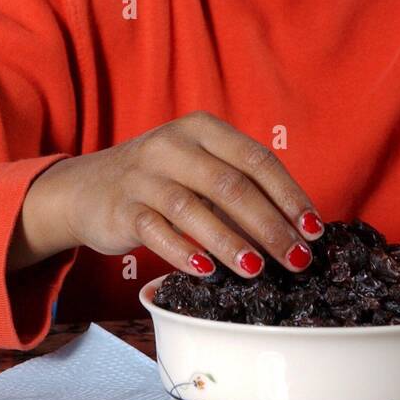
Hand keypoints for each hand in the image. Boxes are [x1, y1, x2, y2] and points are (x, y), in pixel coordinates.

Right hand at [58, 111, 323, 278]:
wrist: (86, 189)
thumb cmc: (159, 181)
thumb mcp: (197, 167)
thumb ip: (237, 186)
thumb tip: (295, 229)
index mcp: (201, 129)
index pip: (255, 159)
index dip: (288, 195)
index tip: (313, 229)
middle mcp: (172, 145)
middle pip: (230, 185)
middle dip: (269, 225)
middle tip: (296, 259)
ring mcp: (144, 175)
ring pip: (193, 208)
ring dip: (229, 241)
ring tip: (256, 270)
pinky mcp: (122, 207)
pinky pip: (156, 230)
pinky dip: (183, 251)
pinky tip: (206, 271)